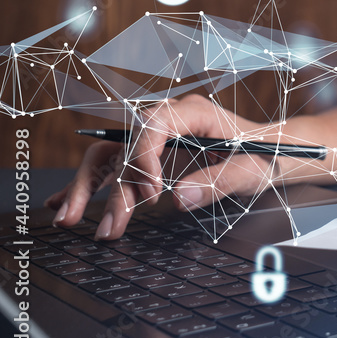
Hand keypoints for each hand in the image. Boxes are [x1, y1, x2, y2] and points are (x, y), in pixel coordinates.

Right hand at [45, 94, 274, 239]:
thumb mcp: (252, 168)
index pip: (154, 125)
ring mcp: (157, 137)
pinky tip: (64, 204)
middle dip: (109, 185)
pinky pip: (115, 165)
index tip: (151, 195)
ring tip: (73, 222)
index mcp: (194, 112)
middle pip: (125, 144)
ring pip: (112, 155)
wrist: (272, 152)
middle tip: (108, 225)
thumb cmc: (265, 154)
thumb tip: (179, 199)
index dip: (145, 159)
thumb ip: (219, 180)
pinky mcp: (153, 155)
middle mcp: (169, 120)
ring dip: (90, 188)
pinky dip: (92, 184)